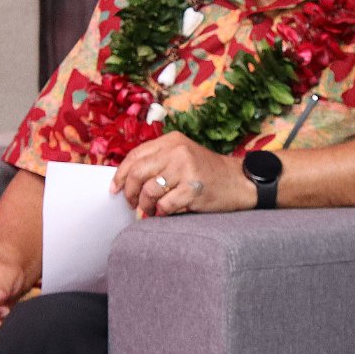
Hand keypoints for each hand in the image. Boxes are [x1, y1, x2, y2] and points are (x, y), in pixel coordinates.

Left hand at [110, 131, 248, 215]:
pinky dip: (162, 212)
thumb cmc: (207, 172)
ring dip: (146, 205)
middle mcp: (178, 151)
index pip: (135, 155)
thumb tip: (126, 180)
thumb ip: (158, 161)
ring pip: (149, 190)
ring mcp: (186, 169)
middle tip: (132, 203)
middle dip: (130, 192)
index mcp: (172, 141)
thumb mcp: (182, 156)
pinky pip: (165, 204)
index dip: (121, 174)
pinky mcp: (194, 188)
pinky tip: (166, 212)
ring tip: (151, 210)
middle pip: (138, 173)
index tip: (115, 189)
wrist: (239, 181)